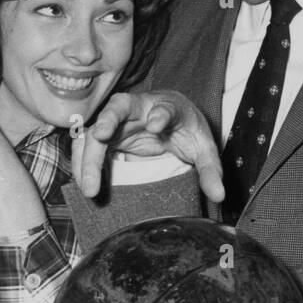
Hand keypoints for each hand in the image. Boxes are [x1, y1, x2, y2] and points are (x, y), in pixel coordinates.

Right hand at [74, 90, 223, 201]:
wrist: (171, 119)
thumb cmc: (186, 128)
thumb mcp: (203, 148)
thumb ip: (211, 169)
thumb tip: (220, 195)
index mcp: (168, 107)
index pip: (165, 107)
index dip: (161, 114)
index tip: (157, 124)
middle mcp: (138, 109)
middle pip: (118, 108)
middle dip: (108, 120)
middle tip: (100, 136)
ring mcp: (118, 122)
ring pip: (95, 129)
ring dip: (88, 155)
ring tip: (89, 186)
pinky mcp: (106, 137)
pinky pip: (87, 147)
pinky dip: (83, 165)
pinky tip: (85, 185)